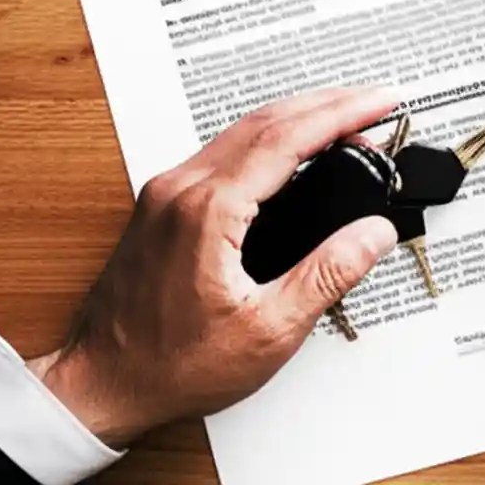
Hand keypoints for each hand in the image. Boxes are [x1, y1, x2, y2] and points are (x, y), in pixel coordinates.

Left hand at [27, 88, 399, 446]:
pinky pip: (220, 151)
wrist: (103, 382)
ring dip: (295, 118)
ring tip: (343, 122)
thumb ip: (327, 275)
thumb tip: (372, 234)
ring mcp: (165, 193)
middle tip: (373, 104)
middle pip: (265, 121)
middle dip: (325, 105)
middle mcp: (180, 189)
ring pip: (240, 131)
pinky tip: (289, 152)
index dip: (342, 114)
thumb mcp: (268, 331)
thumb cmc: (170, 365)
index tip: (381, 102)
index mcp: (207, 210)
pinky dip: (265, 140)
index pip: (288, 139)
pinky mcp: (160, 205)